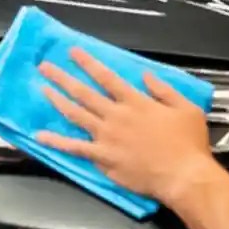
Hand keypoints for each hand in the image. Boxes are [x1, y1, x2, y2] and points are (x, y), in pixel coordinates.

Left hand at [35, 48, 220, 206]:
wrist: (184, 175)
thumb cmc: (188, 143)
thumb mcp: (186, 108)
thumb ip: (163, 89)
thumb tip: (145, 75)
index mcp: (135, 102)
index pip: (106, 77)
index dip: (87, 63)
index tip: (72, 52)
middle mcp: (116, 115)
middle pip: (83, 92)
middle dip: (62, 78)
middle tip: (45, 67)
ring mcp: (106, 136)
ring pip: (75, 114)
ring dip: (57, 100)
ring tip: (42, 89)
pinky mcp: (102, 157)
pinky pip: (74, 148)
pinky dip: (56, 142)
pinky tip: (40, 136)